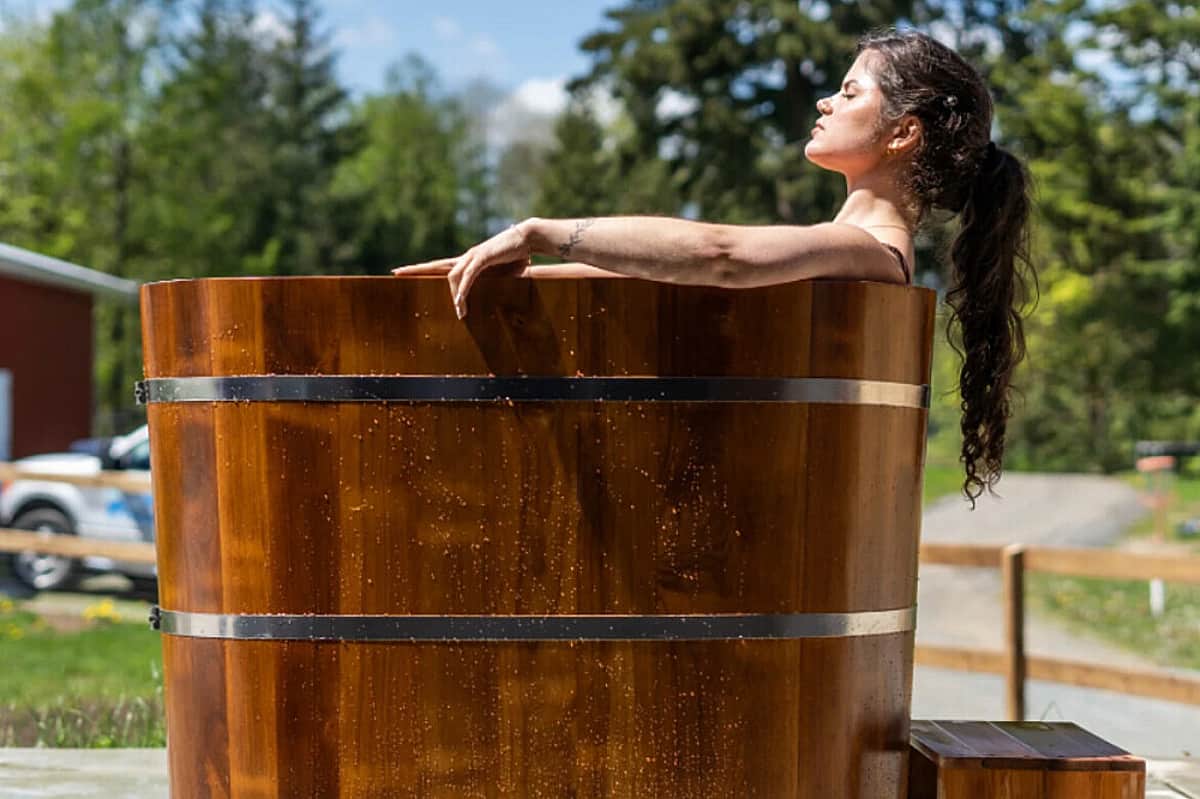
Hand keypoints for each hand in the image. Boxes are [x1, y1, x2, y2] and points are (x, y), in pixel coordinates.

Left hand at [391, 222, 532, 318]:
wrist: (529, 238)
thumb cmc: (516, 255)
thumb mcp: (501, 273)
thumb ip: (493, 282)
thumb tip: (493, 294)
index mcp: (467, 261)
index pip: (439, 265)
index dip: (422, 269)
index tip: (404, 270)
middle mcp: (465, 257)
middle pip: (435, 265)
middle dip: (415, 269)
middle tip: (395, 272)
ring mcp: (473, 256)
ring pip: (452, 276)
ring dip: (455, 297)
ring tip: (459, 313)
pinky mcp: (483, 258)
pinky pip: (468, 277)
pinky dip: (463, 290)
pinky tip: (460, 302)